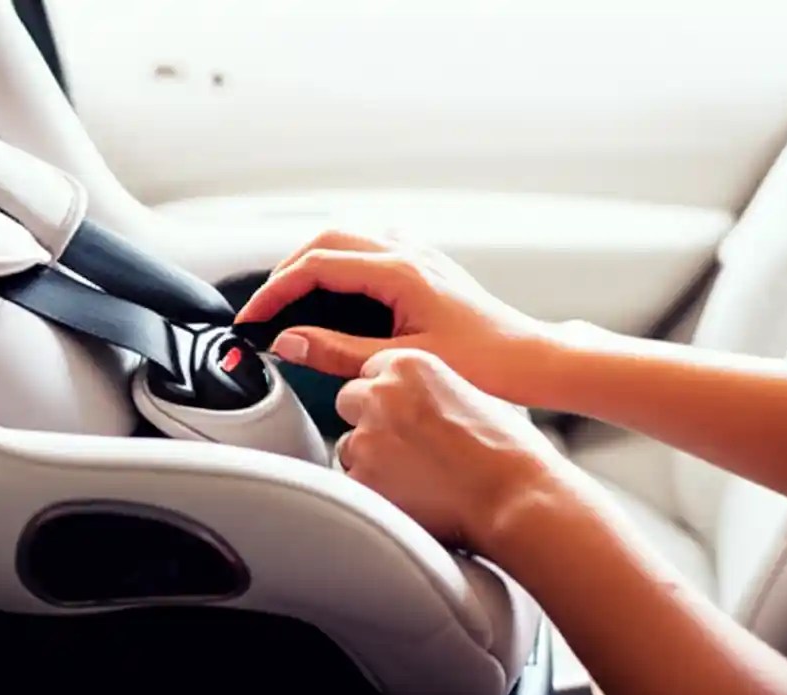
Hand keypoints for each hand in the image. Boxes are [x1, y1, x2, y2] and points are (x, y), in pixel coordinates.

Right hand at [235, 231, 559, 402]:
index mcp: (399, 272)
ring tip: (291, 298)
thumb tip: (289, 342)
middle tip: (265, 307)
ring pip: (348, 239)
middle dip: (286, 271)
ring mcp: (420, 255)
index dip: (275, 293)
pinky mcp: (427, 268)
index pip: (316, 266)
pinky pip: (371, 248)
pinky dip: (342, 263)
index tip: (253, 319)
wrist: (534, 359)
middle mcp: (409, 253)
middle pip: (326, 240)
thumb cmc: (486, 364)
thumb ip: (339, 352)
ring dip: (313, 262)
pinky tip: (338, 292)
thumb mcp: (402, 363)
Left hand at [334, 348, 566, 553]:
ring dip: (369, 459)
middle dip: (369, 421)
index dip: (388, 395)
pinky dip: (374, 490)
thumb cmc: (506, 447)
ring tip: (413, 476)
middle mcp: (381, 393)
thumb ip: (427, 389)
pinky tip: (409, 495)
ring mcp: (367, 437)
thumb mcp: (467, 392)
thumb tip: (409, 402)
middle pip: (349, 400)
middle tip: (404, 446)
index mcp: (409, 363)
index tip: (405, 414)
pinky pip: (352, 482)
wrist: (515, 495)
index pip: (371, 370)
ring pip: (348, 445)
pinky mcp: (363, 478)